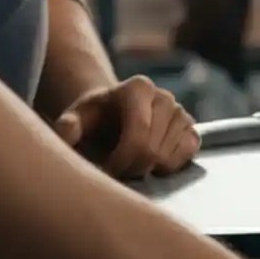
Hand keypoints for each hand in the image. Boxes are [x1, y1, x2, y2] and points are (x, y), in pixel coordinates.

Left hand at [53, 76, 198, 179]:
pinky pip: (186, 156)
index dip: (121, 161)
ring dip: (148, 169)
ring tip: (130, 163)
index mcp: (138, 87)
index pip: (138, 136)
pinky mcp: (192, 129)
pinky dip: (168, 166)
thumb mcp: (76, 118)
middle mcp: (165, 96)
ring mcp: (182, 112)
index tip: (104, 171)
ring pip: (169, 157)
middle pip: (153, 150)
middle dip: (132, 168)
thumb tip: (68, 129)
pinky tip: (150, 161)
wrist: (114, 115)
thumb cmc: (94, 119)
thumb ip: (67, 126)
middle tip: (115, 171)